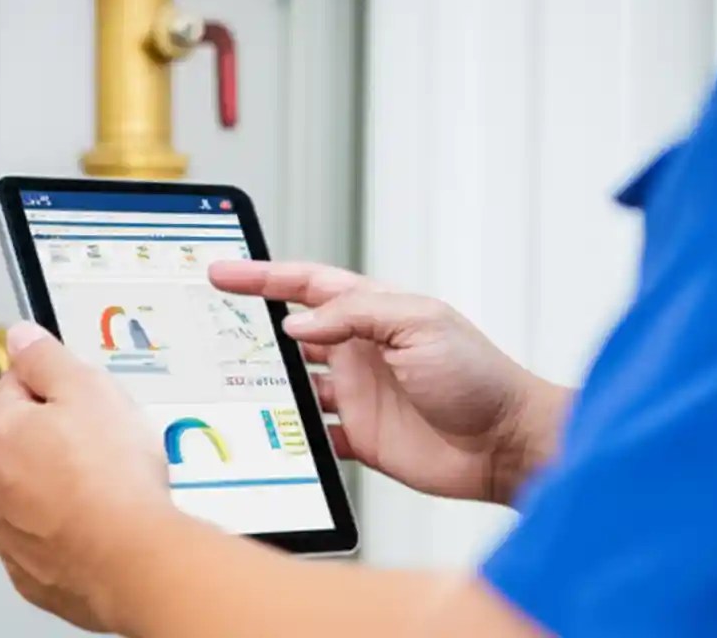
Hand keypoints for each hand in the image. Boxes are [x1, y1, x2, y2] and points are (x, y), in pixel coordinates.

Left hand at [0, 322, 179, 632]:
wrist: (135, 560)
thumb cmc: (112, 474)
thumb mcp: (87, 388)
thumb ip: (47, 357)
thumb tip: (19, 336)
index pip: (16, 386)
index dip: (56, 385)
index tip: (84, 396)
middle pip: (24, 443)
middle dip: (59, 439)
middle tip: (107, 444)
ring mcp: (8, 535)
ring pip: (34, 494)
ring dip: (62, 487)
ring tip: (111, 489)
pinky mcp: (32, 575)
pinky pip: (48, 540)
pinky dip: (69, 532)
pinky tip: (103, 526)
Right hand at [209, 261, 569, 504]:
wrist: (506, 444)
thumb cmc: (478, 376)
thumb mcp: (419, 325)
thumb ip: (355, 316)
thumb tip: (297, 323)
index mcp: (373, 313)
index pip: (306, 285)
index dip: (263, 277)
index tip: (224, 273)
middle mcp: (359, 351)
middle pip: (291, 332)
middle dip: (251, 325)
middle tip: (210, 323)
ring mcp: (356, 394)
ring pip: (294, 383)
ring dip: (265, 381)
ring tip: (227, 380)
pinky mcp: (359, 436)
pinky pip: (311, 433)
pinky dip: (288, 432)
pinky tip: (268, 432)